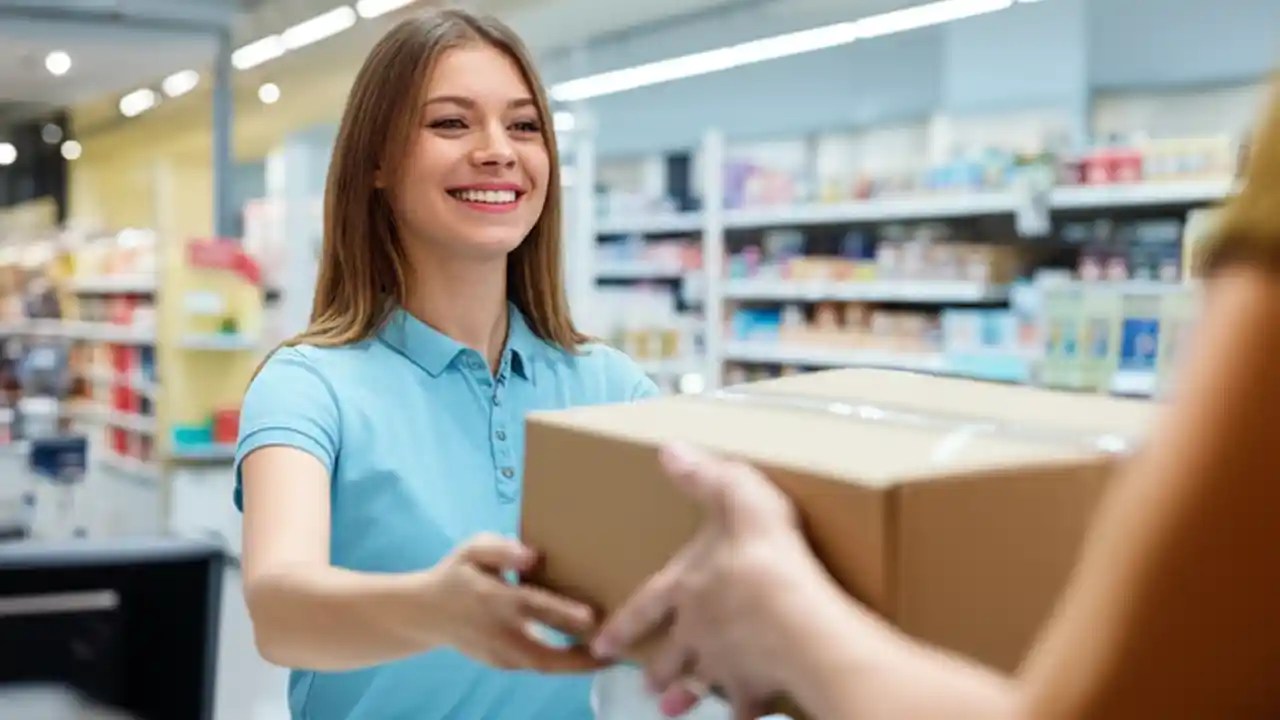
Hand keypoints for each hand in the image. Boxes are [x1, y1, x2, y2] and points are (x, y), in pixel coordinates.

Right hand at [427, 533, 603, 672]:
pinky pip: (539, 666)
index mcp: (495, 599)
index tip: (593, 617)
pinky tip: (592, 654)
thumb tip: (532, 556)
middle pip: (546, 655)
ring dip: (579, 665)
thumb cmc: (458, 574)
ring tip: (616, 654)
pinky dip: (566, 664)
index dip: (563, 614)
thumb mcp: (472, 550)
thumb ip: (500, 549)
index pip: (533, 608)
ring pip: (546, 666)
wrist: (426, 614)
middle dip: (583, 659)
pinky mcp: (503, 665)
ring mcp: (501, 655)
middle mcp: (500, 633)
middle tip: (621, 653)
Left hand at [591, 444, 849, 718]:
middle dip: (657, 669)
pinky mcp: (756, 685)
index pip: (644, 608)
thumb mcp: (736, 496)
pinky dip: (743, 709)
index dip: (622, 626)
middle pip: (670, 655)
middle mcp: (696, 632)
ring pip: (698, 685)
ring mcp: (724, 664)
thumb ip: (704, 476)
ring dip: (685, 695)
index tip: (600, 646)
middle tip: (646, 684)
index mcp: (685, 588)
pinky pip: (746, 703)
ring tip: (671, 706)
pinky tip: (746, 713)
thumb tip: (668, 450)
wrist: (796, 617)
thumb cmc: (765, 554)